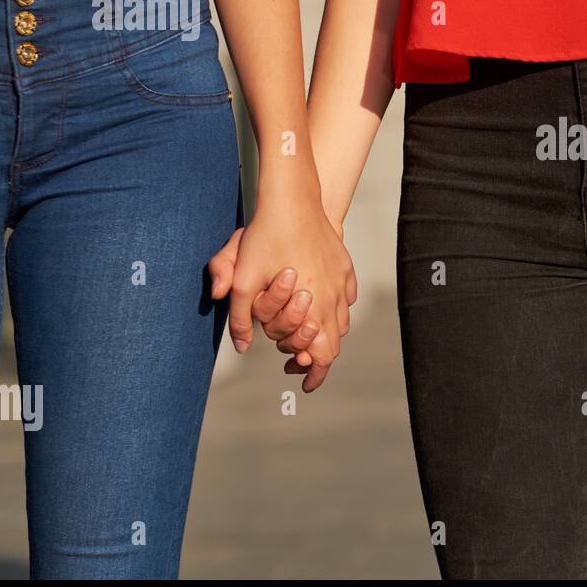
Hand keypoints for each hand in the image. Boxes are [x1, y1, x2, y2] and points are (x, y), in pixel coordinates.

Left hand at [208, 202, 356, 391]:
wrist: (293, 200)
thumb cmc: (266, 239)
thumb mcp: (243, 280)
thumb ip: (240, 318)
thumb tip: (242, 346)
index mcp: (313, 308)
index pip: (323, 356)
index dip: (315, 375)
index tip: (305, 385)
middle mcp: (334, 298)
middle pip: (335, 342)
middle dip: (318, 356)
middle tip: (297, 361)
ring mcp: (343, 281)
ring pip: (342, 320)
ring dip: (326, 331)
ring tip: (306, 332)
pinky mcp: (345, 265)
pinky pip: (346, 296)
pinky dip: (334, 307)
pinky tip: (318, 301)